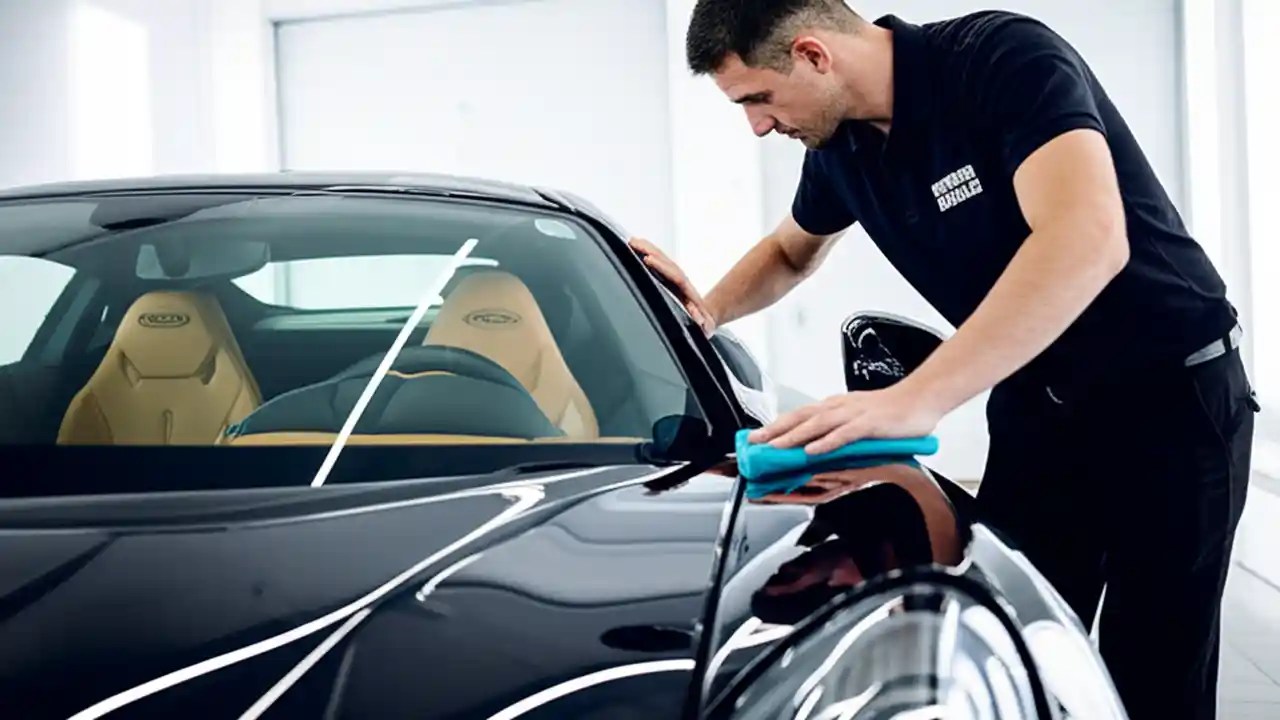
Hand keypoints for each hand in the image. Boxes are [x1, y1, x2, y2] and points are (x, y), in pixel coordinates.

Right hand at [628, 237, 716, 336]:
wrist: (706, 316)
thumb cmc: (703, 324)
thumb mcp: (706, 326)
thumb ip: (704, 325)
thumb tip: (702, 324)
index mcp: (688, 293)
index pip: (674, 277)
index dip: (661, 267)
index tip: (647, 260)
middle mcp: (681, 282)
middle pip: (667, 263)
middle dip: (650, 252)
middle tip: (634, 244)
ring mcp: (675, 278)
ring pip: (662, 260)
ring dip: (648, 249)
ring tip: (632, 241)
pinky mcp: (668, 278)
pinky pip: (659, 262)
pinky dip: (648, 253)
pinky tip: (636, 246)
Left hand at [748, 385, 943, 454]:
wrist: (921, 399)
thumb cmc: (892, 411)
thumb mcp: (857, 419)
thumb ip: (836, 431)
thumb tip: (814, 447)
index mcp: (835, 406)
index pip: (799, 415)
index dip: (776, 425)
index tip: (757, 437)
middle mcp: (839, 407)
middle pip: (800, 417)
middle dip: (775, 430)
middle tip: (754, 443)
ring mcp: (854, 414)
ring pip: (817, 424)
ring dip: (793, 436)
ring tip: (774, 448)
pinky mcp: (870, 424)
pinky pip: (844, 434)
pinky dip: (826, 442)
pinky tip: (812, 451)